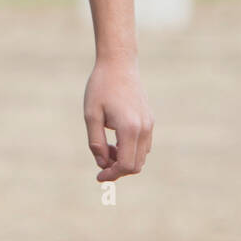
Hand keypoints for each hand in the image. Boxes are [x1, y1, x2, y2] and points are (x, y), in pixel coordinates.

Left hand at [83, 59, 153, 181]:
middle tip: (100, 162)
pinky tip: (115, 140)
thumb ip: (96, 142)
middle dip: (118, 169)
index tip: (99, 177)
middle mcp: (144, 128)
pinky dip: (131, 150)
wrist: (119, 63)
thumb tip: (102, 163)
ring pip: (141, 156)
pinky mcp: (149, 119)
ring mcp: (149, 124)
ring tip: (106, 148)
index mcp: (129, 128)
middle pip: (136, 165)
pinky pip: (144, 145)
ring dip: (125, 160)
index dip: (112, 174)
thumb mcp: (91, 114)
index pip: (126, 165)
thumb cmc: (101, 87)